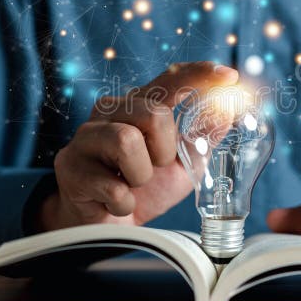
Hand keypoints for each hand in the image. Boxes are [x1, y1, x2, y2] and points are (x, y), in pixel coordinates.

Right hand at [38, 61, 238, 231]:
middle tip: (153, 167)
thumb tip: (229, 110)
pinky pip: (112, 186)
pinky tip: (115, 203)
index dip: (200, 74)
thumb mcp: (181, 163)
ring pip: (126, 141)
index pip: (171, 79)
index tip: (229, 76)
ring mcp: (85, 138)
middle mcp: (109, 112)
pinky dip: (124, 202)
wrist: (104, 226)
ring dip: (141, 174)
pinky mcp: (70, 168)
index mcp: (138, 105)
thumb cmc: (142, 187)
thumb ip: (202, 137)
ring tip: (132, 184)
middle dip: (164, 149)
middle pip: (153, 113)